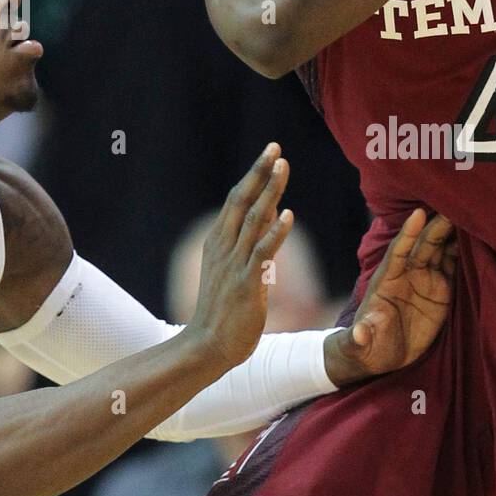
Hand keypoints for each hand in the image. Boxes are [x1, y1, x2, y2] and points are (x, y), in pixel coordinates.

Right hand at [187, 144, 292, 370]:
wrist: (207, 346)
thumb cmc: (223, 311)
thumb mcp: (233, 268)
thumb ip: (250, 241)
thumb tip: (271, 212)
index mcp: (218, 242)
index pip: (236, 200)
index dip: (254, 175)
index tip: (270, 152)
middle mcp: (224, 248)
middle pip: (242, 201)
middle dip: (259, 173)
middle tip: (275, 148)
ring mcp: (234, 265)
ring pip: (253, 220)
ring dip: (269, 192)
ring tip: (283, 167)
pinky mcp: (246, 284)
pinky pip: (262, 253)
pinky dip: (275, 233)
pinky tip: (288, 215)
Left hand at [324, 209, 456, 385]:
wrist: (383, 355)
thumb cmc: (367, 345)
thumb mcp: (361, 343)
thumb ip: (361, 336)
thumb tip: (359, 334)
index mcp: (387, 280)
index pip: (398, 251)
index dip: (408, 233)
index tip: (419, 214)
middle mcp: (408, 274)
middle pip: (425, 246)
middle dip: (438, 228)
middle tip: (454, 210)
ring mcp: (426, 280)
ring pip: (442, 252)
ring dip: (454, 237)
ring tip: (471, 220)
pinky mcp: (442, 290)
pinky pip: (455, 267)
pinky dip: (466, 255)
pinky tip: (478, 242)